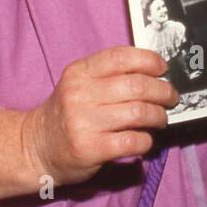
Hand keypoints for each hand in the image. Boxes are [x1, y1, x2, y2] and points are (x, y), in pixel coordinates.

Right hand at [18, 46, 176, 187]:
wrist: (36, 147)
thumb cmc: (66, 114)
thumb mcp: (78, 85)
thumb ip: (108, 76)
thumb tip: (153, 73)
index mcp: (79, 72)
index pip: (120, 57)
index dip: (148, 60)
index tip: (163, 69)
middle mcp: (80, 93)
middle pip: (136, 85)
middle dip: (162, 91)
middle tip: (170, 97)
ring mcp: (84, 122)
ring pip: (138, 112)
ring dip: (158, 116)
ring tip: (160, 118)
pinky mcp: (90, 148)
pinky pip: (132, 141)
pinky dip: (146, 140)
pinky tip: (145, 140)